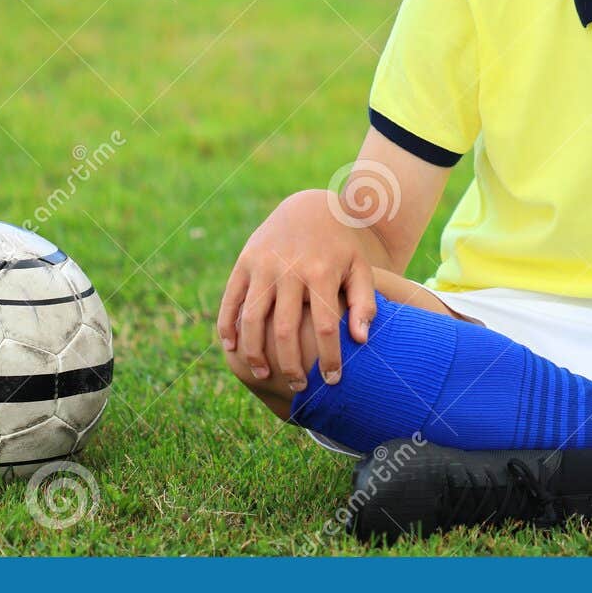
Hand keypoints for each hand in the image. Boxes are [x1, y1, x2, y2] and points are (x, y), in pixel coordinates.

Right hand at [215, 189, 378, 389]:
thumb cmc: (341, 247)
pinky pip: (231, 300)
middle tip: (300, 386)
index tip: (332, 380)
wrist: (310, 206)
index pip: (325, 326)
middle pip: (286, 329)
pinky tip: (233, 350)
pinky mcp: (244, 261)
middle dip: (291, 364)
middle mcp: (290, 269)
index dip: (328, 357)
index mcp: (321, 272)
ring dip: (256, 353)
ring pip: (253, 319)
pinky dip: (228, 326)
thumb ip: (364, 303)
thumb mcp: (360, 268)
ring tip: (265, 375)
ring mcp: (263, 265)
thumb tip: (360, 340)